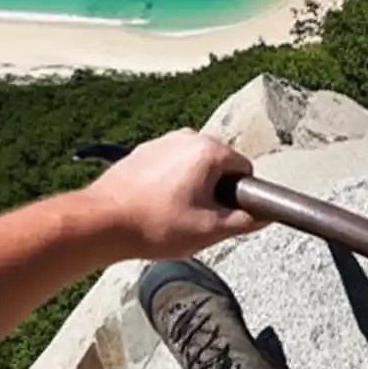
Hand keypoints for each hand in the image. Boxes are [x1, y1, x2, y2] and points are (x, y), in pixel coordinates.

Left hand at [88, 130, 264, 258]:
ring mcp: (162, 142)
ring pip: (193, 165)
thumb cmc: (155, 225)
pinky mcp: (142, 151)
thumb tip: (264, 215)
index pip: (244, 169)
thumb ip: (244, 221)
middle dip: (214, 190)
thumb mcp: (210, 230)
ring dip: (191, 186)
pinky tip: (156, 206)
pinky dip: (169, 183)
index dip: (240, 195)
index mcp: (209, 151)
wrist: (103, 221)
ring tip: (173, 215)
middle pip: (218, 165)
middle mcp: (187, 138)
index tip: (224, 214)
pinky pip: (169, 165)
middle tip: (197, 218)